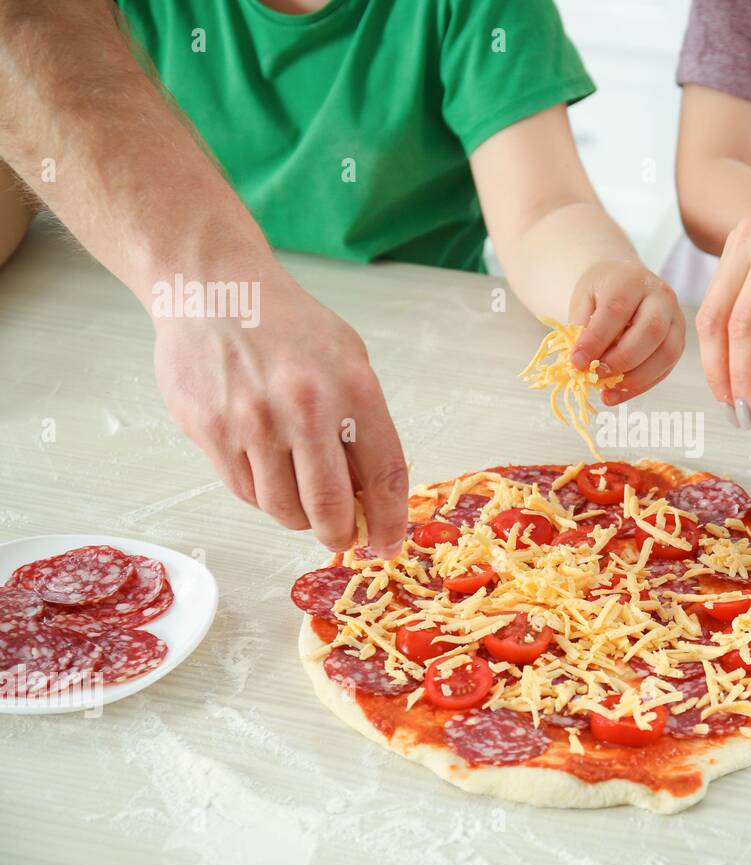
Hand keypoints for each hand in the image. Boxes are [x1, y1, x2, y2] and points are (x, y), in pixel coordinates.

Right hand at [153, 275, 409, 555]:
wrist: (215, 288)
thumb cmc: (289, 325)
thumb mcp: (348, 360)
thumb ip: (364, 422)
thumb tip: (372, 494)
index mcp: (354, 389)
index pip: (385, 474)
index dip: (391, 520)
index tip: (388, 543)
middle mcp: (306, 408)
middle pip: (330, 507)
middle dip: (340, 535)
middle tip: (342, 538)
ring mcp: (255, 423)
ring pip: (282, 508)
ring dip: (297, 517)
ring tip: (301, 500)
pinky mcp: (213, 432)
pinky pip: (244, 491)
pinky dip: (261, 495)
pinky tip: (267, 474)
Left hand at [569, 260, 684, 403]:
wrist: (624, 281)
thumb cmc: (602, 292)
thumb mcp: (584, 301)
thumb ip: (583, 328)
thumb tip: (582, 363)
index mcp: (631, 279)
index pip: (616, 310)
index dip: (597, 339)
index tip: (577, 362)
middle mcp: (660, 296)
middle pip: (650, 330)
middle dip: (621, 360)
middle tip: (596, 375)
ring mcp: (675, 318)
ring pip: (666, 353)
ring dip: (636, 378)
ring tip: (607, 389)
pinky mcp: (679, 340)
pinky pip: (666, 368)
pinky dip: (642, 385)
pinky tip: (619, 392)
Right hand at [695, 172, 750, 427]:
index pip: (747, 327)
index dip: (745, 376)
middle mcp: (747, 240)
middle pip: (715, 321)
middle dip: (722, 374)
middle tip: (738, 414)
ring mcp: (736, 240)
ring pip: (710, 312)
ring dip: (719, 359)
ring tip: (737, 397)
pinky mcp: (735, 246)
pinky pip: (719, 299)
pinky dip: (725, 337)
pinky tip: (739, 365)